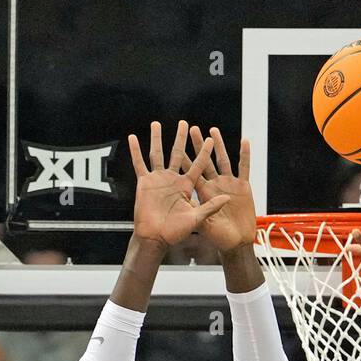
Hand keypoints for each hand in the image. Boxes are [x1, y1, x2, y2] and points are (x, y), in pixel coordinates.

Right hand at [126, 120, 230, 249]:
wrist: (156, 237)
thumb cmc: (176, 232)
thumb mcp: (197, 218)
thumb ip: (211, 207)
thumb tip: (228, 198)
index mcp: (187, 186)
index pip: (197, 165)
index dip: (203, 152)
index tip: (209, 139)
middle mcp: (173, 179)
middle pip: (177, 154)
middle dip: (180, 138)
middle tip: (184, 123)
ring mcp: (158, 179)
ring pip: (157, 154)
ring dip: (157, 139)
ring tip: (156, 124)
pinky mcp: (144, 182)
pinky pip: (139, 164)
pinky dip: (135, 151)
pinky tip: (133, 138)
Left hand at [188, 125, 256, 253]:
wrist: (236, 243)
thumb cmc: (218, 238)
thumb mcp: (205, 226)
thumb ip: (203, 211)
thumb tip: (196, 201)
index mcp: (201, 192)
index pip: (191, 171)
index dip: (185, 157)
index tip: (177, 143)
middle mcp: (213, 185)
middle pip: (204, 160)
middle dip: (198, 145)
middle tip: (190, 128)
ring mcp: (228, 185)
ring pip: (222, 160)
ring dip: (218, 145)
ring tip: (213, 130)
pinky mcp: (242, 187)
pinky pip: (244, 168)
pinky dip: (245, 155)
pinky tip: (244, 142)